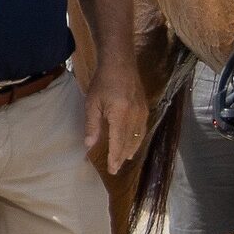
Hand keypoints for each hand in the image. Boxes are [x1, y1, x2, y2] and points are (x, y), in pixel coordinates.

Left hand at [86, 60, 147, 174]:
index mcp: (120, 116)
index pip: (118, 143)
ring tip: (125, 159)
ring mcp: (142, 112)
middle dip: (122, 157)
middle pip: (129, 142)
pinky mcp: (145, 108)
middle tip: (116, 169)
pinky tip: (134, 142)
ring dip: (131, 149)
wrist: (120, 63)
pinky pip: (143, 128)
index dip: (114, 157)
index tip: (112, 169)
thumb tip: (89, 145)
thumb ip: (92, 125)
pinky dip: (138, 138)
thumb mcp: (92, 103)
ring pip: (138, 136)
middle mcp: (134, 116)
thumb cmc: (102, 82)